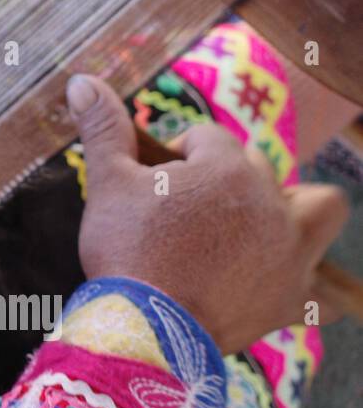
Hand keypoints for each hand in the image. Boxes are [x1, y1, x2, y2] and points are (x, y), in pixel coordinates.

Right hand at [68, 73, 347, 354]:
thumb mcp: (107, 183)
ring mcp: (288, 253)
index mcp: (226, 169)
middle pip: (259, 169)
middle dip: (228, 179)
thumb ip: (104, 129)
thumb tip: (82, 81)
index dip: (178, 154)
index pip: (207, 138)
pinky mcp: (290, 300)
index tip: (156, 179)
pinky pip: (325, 297)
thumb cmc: (125, 249)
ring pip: (322, 209)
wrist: (145, 326)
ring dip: (300, 210)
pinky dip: (313, 292)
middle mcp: (270, 204)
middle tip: (189, 206)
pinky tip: (287, 287)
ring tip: (266, 223)